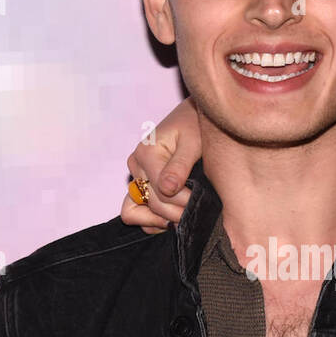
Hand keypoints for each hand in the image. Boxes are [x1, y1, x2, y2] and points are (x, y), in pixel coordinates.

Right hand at [121, 99, 198, 231]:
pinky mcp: (140, 184)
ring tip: (183, 217)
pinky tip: (175, 215)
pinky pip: (138, 212)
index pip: (162, 193)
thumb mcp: (193, 141)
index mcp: (146, 153)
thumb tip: (168, 189)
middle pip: (151, 204)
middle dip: (176, 213)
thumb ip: (180, 166)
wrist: (192, 116)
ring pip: (133, 212)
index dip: (184, 203)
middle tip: (198, 212)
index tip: (202, 203)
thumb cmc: (195, 125)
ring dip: (158, 220)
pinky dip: (153, 219)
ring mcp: (135, 176)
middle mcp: (136, 165)